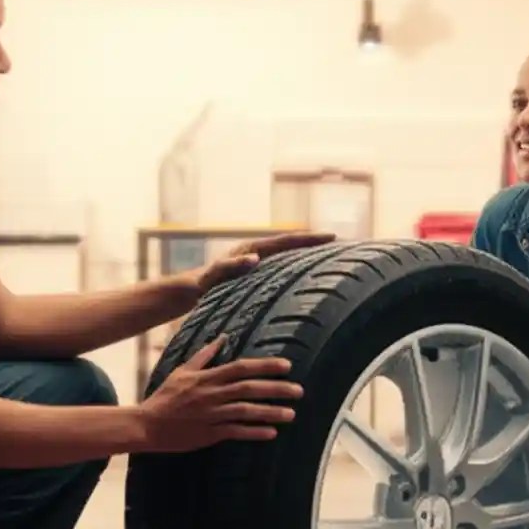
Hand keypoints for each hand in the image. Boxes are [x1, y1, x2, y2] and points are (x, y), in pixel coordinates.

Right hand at [137, 335, 303, 452]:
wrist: (147, 425)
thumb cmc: (166, 396)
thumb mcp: (182, 371)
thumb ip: (204, 355)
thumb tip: (222, 337)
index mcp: (206, 378)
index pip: (241, 367)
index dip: (265, 366)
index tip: (286, 366)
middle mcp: (211, 394)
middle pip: (248, 388)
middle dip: (275, 388)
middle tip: (299, 390)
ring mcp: (211, 415)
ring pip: (245, 411)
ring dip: (270, 412)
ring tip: (291, 413)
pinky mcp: (209, 434)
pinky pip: (235, 432)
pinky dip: (253, 432)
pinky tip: (271, 433)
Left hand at [195, 231, 337, 292]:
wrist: (188, 291)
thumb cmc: (199, 286)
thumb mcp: (213, 277)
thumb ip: (230, 267)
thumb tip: (254, 259)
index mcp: (251, 249)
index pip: (286, 241)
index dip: (309, 239)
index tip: (332, 237)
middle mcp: (255, 251)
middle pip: (291, 244)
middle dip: (313, 243)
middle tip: (339, 243)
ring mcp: (256, 261)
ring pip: (287, 256)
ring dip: (306, 255)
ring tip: (331, 259)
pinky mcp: (255, 274)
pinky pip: (281, 268)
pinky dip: (295, 269)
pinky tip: (307, 278)